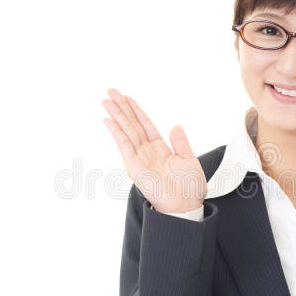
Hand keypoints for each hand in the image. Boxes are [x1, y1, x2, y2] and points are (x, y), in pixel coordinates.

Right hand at [102, 88, 205, 213]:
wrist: (185, 205)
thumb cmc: (189, 187)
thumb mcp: (189, 159)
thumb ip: (180, 142)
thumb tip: (175, 125)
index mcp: (160, 148)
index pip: (145, 124)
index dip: (136, 110)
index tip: (127, 97)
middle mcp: (147, 151)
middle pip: (132, 124)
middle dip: (122, 107)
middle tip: (110, 91)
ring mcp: (139, 158)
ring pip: (126, 130)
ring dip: (116, 115)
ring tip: (106, 100)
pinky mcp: (134, 166)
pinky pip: (124, 145)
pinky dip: (116, 132)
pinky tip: (108, 120)